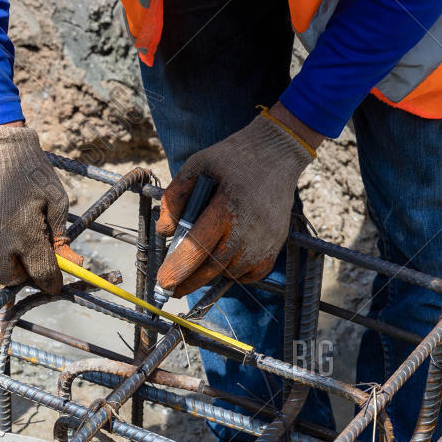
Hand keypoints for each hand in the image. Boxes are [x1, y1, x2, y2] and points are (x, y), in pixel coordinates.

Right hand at [0, 123, 81, 293]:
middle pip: (10, 278)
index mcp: (27, 233)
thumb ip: (61, 235)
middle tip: (21, 254)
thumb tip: (74, 265)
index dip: (50, 280)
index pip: (42, 275)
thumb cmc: (30, 170)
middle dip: (20, 270)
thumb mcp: (55, 199)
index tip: (50, 280)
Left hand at [156, 105, 317, 295]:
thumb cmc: (232, 158)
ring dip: (211, 275)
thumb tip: (164, 230)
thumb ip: (175, 197)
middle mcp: (249, 228)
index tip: (164, 282)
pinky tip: (223, 264)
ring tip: (196, 269)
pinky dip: (235, 274)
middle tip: (171, 288)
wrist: (277, 154)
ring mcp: (265, 240)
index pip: (198, 246)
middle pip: (213, 267)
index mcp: (227, 206)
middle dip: (189, 282)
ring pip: (231, 272)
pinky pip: (252, 274)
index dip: (179, 268)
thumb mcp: (196, 165)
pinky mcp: (277, 246)